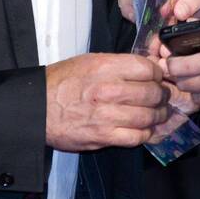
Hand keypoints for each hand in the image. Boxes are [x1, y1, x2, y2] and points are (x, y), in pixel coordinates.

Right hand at [45, 52, 169, 150]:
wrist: (36, 108)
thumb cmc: (62, 82)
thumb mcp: (89, 61)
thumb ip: (118, 65)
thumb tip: (147, 69)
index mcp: (105, 67)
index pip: (147, 68)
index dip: (157, 74)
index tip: (157, 78)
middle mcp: (108, 90)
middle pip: (152, 93)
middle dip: (162, 96)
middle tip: (163, 97)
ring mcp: (106, 115)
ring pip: (148, 116)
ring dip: (158, 116)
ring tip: (159, 114)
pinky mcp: (103, 137)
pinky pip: (136, 137)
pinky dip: (146, 134)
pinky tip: (145, 129)